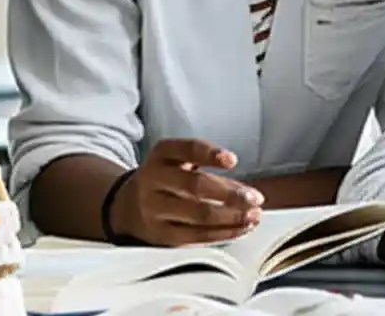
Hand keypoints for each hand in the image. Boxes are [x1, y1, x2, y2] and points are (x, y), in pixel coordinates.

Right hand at [110, 139, 264, 246]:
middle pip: (195, 185)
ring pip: (199, 214)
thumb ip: (208, 167)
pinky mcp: (161, 234)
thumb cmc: (167, 179)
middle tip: (256, 198)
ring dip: (232, 216)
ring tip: (254, 215)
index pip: (186, 149)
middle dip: (230, 193)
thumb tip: (246, 191)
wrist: (129, 205)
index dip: (209, 154)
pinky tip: (241, 228)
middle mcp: (154, 179)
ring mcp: (155, 209)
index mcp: (161, 155)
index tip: (233, 160)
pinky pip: (197, 236)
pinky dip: (224, 233)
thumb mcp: (178, 161)